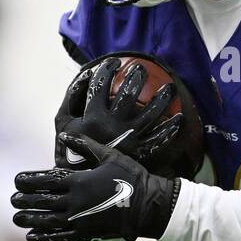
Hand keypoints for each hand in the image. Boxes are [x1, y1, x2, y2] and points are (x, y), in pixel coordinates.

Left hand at [13, 133, 179, 240]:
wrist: (149, 205)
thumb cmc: (131, 177)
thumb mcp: (110, 155)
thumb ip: (85, 146)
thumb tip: (63, 137)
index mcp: (79, 181)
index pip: (46, 180)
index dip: (29, 181)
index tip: (16, 181)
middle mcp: (75, 201)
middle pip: (42, 201)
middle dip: (25, 200)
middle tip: (12, 200)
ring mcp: (79, 219)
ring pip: (47, 220)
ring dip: (30, 219)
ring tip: (16, 219)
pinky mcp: (87, 232)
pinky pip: (60, 237)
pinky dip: (45, 238)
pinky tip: (32, 238)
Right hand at [55, 56, 181, 167]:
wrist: (81, 178)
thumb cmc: (70, 147)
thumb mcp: (62, 121)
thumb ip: (72, 96)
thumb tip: (86, 74)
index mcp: (93, 117)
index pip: (100, 85)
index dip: (106, 69)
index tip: (113, 62)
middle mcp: (112, 126)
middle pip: (127, 95)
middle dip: (135, 77)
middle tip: (140, 69)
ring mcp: (127, 139)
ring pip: (150, 115)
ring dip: (161, 99)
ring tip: (169, 88)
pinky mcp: (137, 152)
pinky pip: (157, 140)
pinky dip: (169, 129)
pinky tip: (178, 118)